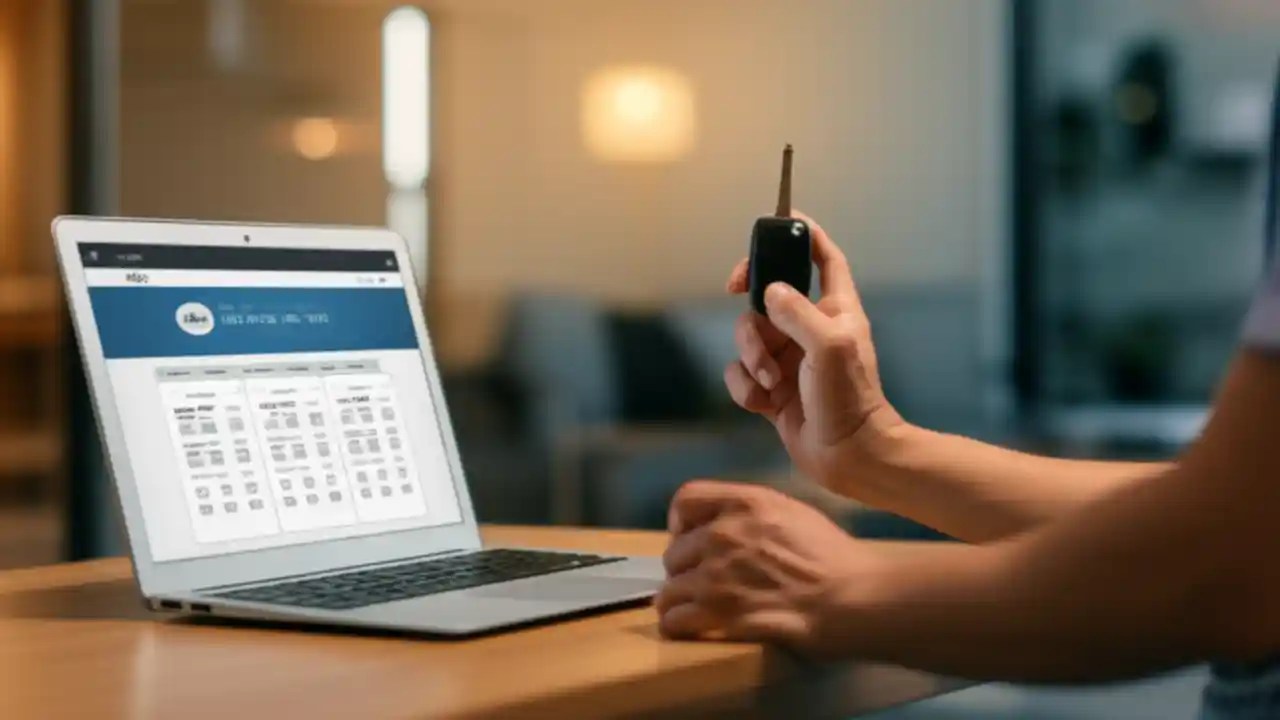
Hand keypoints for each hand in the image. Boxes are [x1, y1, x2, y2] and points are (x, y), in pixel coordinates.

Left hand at [657, 480, 860, 652]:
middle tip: (705, 583)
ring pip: (669, 589)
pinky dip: (680, 625)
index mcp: (744, 503)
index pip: (685, 499)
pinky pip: (674, 619)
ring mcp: (716, 575)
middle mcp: (723, 533)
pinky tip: (694, 628)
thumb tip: (725, 522)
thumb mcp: (792, 512)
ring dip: (681, 601)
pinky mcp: (717, 613)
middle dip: (686, 569)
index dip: (681, 521)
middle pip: (674, 551)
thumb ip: (752, 512)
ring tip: (697, 609)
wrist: (852, 598)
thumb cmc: (832, 557)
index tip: (689, 537)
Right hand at [725, 213, 901, 495]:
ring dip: (750, 358)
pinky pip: (740, 374)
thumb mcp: (828, 344)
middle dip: (751, 306)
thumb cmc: (849, 398)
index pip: (823, 257)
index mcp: (835, 309)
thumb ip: (797, 311)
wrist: (848, 456)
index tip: (781, 220)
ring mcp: (789, 359)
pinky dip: (745, 388)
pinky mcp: (772, 389)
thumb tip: (768, 292)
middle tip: (734, 289)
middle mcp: (809, 329)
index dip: (804, 234)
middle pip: (766, 295)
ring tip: (772, 382)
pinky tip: (764, 403)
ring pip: (747, 337)